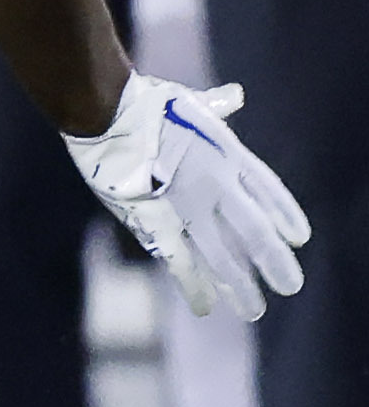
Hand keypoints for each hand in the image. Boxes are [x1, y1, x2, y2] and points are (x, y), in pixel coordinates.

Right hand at [64, 74, 308, 320]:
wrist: (108, 113)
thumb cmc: (146, 102)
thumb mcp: (191, 103)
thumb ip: (214, 107)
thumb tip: (233, 97)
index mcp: (228, 153)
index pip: (269, 190)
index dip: (285, 215)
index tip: (299, 238)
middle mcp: (217, 183)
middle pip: (255, 232)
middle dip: (274, 262)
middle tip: (289, 287)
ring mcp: (188, 205)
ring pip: (223, 255)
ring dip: (240, 285)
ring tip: (253, 309)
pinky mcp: (156, 220)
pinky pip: (180, 259)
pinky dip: (195, 285)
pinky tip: (206, 307)